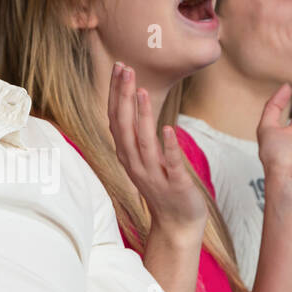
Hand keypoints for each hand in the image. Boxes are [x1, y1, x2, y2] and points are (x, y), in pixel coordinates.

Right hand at [107, 62, 206, 245]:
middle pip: (124, 126)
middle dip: (123, 96)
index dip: (115, 93)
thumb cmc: (163, 186)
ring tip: (141, 90)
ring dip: (141, 115)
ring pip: (143, 142)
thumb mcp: (145, 158)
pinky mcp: (175, 185)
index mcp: (127, 155)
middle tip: (125, 68)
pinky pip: (169, 163)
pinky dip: (167, 146)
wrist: (177, 223)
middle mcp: (134, 163)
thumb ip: (138, 134)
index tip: (118, 67)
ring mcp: (153, 175)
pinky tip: (168, 129)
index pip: (116, 118)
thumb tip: (134, 103)